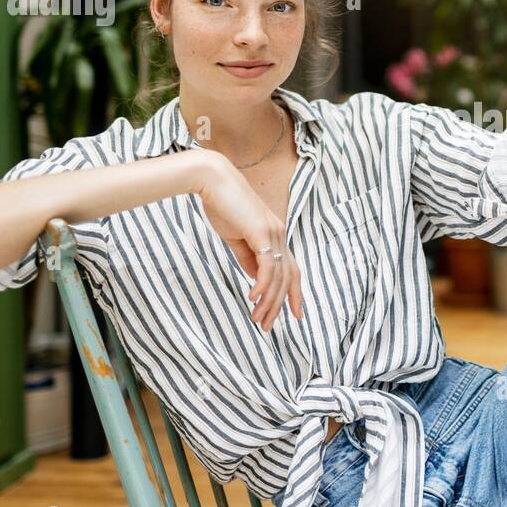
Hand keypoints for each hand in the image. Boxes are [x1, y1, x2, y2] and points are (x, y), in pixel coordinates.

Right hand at [193, 153, 302, 331]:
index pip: (292, 269)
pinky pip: (267, 266)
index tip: (294, 314)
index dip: (294, 293)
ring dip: (269, 301)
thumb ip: (247, 257)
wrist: (212, 180)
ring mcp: (273, 233)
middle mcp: (280, 235)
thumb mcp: (236, 237)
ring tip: (258, 320)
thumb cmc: (222, 205)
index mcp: (275, 235)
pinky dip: (262, 286)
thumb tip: (255, 279)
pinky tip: (253, 299)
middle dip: (280, 305)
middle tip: (268, 326)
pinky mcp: (262, 232)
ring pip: (278, 276)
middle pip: (288, 277)